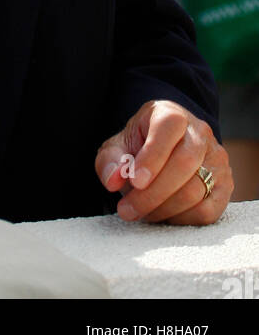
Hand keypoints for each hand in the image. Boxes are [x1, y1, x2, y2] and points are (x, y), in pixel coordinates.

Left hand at [96, 99, 232, 224]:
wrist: (162, 155)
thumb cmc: (137, 149)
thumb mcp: (116, 148)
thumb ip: (110, 161)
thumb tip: (113, 179)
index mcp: (171, 114)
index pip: (169, 128)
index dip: (152, 156)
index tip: (134, 181)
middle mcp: (199, 133)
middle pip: (184, 163)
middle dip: (152, 193)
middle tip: (127, 210)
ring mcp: (217, 159)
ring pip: (195, 190)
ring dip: (163, 209)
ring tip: (140, 214)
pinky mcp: (225, 186)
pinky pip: (207, 211)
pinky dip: (181, 219)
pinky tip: (163, 216)